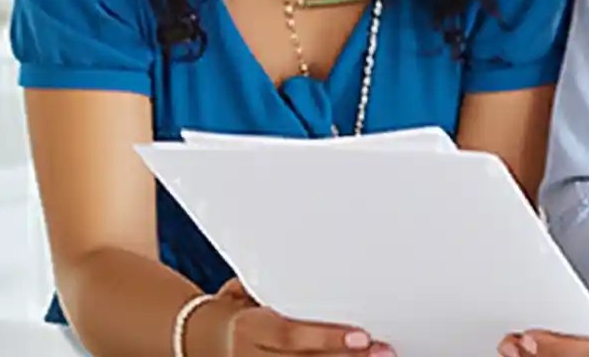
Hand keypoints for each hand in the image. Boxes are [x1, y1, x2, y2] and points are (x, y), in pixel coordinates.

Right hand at [201, 279, 395, 356]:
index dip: (326, 338)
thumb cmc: (242, 304)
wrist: (205, 336)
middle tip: (383, 349)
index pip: (289, 335)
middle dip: (346, 356)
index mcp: (251, 328)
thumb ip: (277, 278)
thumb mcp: (250, 287)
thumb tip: (315, 243)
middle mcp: (253, 356)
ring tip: (380, 356)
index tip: (361, 335)